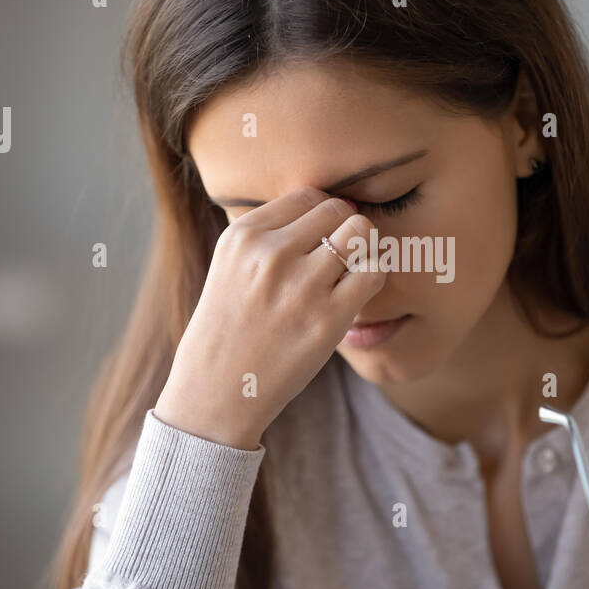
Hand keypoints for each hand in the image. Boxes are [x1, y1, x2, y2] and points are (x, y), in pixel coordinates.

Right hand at [155, 185, 385, 449]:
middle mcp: (271, 254)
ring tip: (350, 272)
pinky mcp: (328, 319)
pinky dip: (374, 275)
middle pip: (337, 209)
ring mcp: (301, 286)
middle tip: (340, 258)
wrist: (214, 393)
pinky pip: (374, 272)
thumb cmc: (228, 330)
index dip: (323, 216)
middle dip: (345, 229)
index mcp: (243, 236)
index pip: (308, 196)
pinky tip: (357, 293)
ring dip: (364, 249)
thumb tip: (330, 210)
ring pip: (360, 233)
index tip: (321, 240)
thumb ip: (270, 236)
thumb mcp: (230, 267)